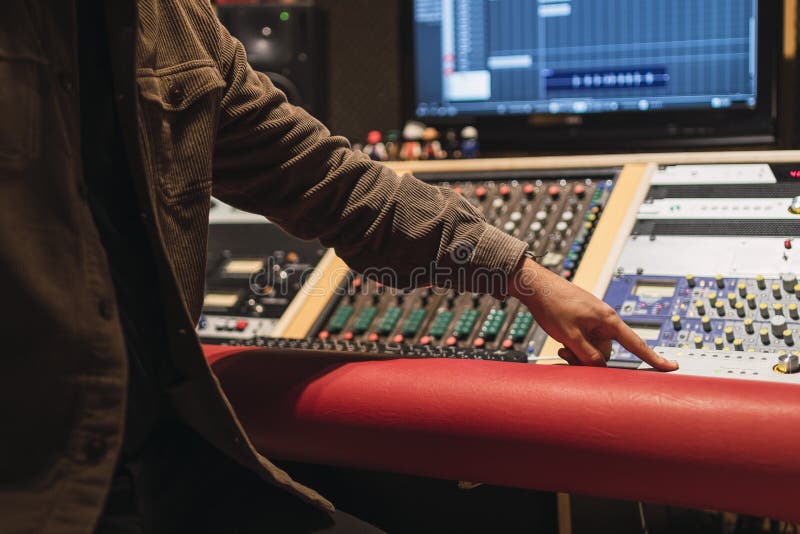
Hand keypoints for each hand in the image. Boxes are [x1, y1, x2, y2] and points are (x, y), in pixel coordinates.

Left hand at [509, 258, 677, 370]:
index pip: (636, 344)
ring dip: (579, 353)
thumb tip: (601, 369)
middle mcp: (604, 320)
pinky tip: (562, 342)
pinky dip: (575, 346)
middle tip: (568, 355)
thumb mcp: (570, 336)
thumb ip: (587, 355)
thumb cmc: (553, 304)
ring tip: (562, 346)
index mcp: (608, 320)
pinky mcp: (583, 321)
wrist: (535, 287)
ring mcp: (593, 320)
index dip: (654, 358)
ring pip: (593, 349)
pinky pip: (585, 341)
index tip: (671, 367)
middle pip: (607, 352)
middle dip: (589, 359)